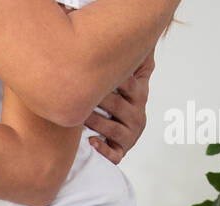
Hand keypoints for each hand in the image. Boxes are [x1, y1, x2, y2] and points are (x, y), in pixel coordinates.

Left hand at [85, 49, 154, 165]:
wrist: (124, 135)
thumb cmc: (122, 102)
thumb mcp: (131, 80)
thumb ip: (134, 60)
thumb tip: (141, 38)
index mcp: (139, 95)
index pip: (127, 84)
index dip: (111, 79)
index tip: (92, 73)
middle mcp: (137, 115)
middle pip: (117, 106)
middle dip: (98, 100)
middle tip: (78, 95)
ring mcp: (130, 135)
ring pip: (113, 129)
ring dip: (96, 123)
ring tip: (80, 119)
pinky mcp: (122, 151)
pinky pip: (114, 154)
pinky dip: (102, 149)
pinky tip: (91, 142)